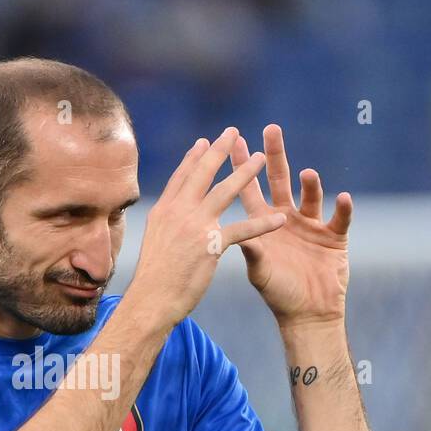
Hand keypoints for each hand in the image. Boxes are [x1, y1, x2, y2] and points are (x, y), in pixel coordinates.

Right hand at [128, 127, 288, 328]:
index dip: (193, 158)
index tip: (203, 141)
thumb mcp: (155, 242)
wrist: (151, 299)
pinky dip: (263, 225)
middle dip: (219, 150)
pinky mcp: (211, 245)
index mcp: (163, 211)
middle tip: (233, 131)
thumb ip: (166, 225)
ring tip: (262, 158)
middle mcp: (178, 212)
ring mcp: (195, 226)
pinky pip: (243, 230)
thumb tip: (170, 218)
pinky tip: (279, 219)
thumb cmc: (153, 278)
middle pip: (202, 173)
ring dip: (245, 173)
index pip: (180, 177)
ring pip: (224, 192)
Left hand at [230, 124, 351, 326]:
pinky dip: (344, 209)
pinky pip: (341, 218)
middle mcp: (287, 218)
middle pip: (280, 180)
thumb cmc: (278, 294)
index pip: (249, 190)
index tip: (235, 142)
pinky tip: (344, 198)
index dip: (243, 168)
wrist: (308, 314)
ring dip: (310, 184)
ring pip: (311, 196)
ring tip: (307, 174)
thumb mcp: (259, 271)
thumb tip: (235, 234)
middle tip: (271, 129)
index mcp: (264, 224)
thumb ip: (252, 251)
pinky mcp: (334, 237)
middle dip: (275, 155)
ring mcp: (311, 225)